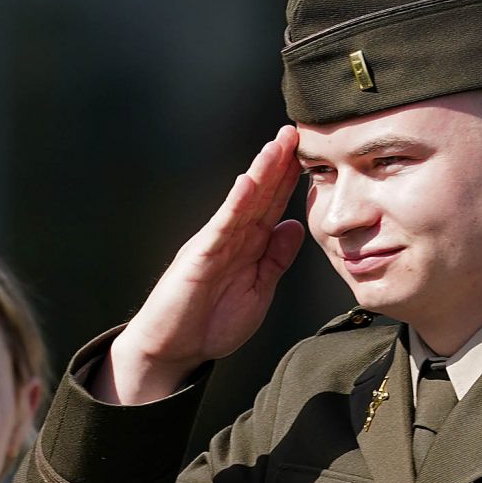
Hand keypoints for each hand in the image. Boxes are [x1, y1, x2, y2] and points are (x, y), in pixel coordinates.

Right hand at [98, 128, 305, 403]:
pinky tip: (248, 183)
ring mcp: (214, 244)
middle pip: (259, 195)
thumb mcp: (258, 291)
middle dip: (278, 163)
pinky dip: (235, 204)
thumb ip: (275, 260)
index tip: (310, 154)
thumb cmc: (209, 325)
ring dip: (259, 173)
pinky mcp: (199, 257)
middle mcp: (231, 238)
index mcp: (247, 247)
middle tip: (296, 132)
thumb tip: (293, 226)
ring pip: (242, 203)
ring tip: (276, 145)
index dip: (289, 180)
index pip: (271, 206)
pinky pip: (221, 226)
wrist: (172, 351)